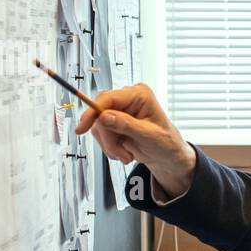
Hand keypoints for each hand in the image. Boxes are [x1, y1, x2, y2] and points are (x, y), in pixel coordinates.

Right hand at [74, 83, 196, 196]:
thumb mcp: (148, 135)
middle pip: (100, 114)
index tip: (83, 127)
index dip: (93, 112)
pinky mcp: (114, 123)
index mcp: (139, 95)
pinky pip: (101, 135)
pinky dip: (110, 148)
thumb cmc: (166, 143)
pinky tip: (124, 152)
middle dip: (108, 138)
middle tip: (121, 153)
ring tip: (126, 155)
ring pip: (98, 127)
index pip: (108, 98)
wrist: (167, 156)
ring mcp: (120, 111)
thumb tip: (104, 116)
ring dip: (110, 146)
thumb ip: (126, 125)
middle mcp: (128, 100)